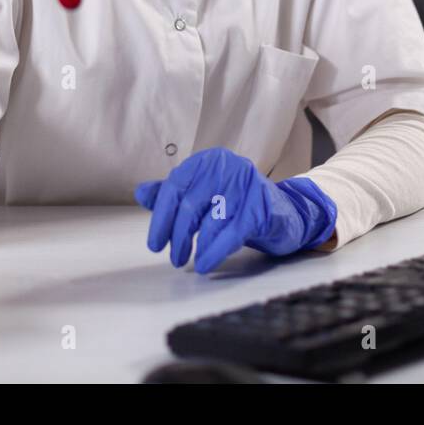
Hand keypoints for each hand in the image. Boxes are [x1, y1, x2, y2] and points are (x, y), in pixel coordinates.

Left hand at [135, 148, 336, 273]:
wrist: (283, 214)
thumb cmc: (237, 205)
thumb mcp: (203, 196)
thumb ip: (173, 194)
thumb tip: (141, 193)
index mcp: (209, 160)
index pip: (175, 187)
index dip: (161, 218)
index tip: (155, 244)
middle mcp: (228, 166)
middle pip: (191, 205)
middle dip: (178, 236)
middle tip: (174, 257)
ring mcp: (248, 184)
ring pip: (211, 221)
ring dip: (196, 247)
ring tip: (191, 262)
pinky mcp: (262, 207)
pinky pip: (232, 233)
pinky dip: (215, 252)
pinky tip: (205, 264)